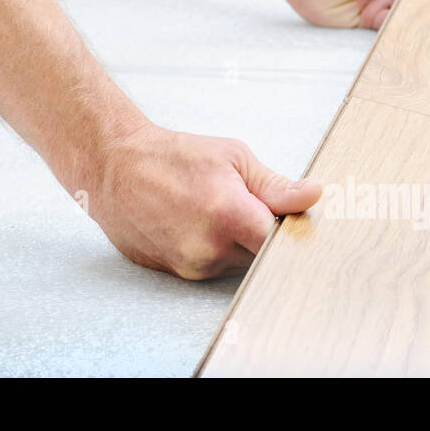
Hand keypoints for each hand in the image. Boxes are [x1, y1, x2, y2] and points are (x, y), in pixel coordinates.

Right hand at [82, 122, 322, 279]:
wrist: (115, 167)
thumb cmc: (172, 156)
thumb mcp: (232, 157)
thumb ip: (275, 185)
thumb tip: (314, 195)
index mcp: (229, 214)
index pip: (282, 241)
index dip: (288, 228)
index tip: (286, 217)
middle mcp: (209, 249)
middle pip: (261, 256)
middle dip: (260, 235)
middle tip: (245, 206)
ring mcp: (190, 266)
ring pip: (236, 264)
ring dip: (236, 243)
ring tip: (212, 210)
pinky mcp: (176, 274)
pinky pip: (211, 268)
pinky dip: (212, 249)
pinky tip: (195, 223)